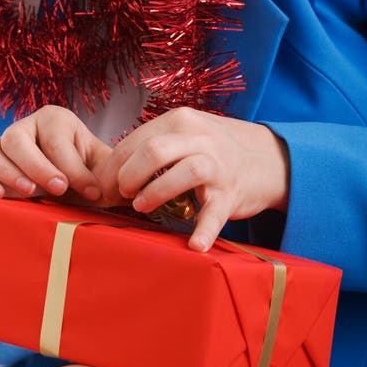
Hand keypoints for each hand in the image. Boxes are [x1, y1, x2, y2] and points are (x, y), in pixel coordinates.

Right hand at [0, 105, 118, 205]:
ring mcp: (2, 149)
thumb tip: (111, 186)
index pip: (55, 140)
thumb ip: (109, 174)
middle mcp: (24, 128)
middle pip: (16, 138)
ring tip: (29, 194)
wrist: (75, 191)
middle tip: (59, 190)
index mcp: (54, 119)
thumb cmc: (91, 176)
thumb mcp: (104, 169)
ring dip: (6, 172)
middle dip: (37, 166)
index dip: (73, 168)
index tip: (92, 192)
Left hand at [97, 107, 289, 252]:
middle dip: (129, 174)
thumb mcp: (183, 137)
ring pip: (184, 173)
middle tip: (121, 194)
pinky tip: (194, 245)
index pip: (136, 140)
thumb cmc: (210, 150)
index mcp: (179, 121)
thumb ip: (149, 149)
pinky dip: (204, 230)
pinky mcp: (232, 192)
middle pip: (154, 151)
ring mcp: (218, 164)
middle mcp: (199, 137)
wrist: (266, 157)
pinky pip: (216, 212)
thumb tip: (105, 175)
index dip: (113, 166)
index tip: (100, 186)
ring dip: (156, 191)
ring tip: (141, 206)